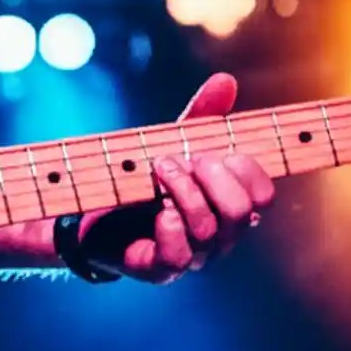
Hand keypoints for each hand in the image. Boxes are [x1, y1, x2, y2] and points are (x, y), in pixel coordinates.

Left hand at [83, 73, 275, 283]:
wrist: (87, 213)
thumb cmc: (139, 180)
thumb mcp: (171, 143)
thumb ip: (200, 117)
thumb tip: (225, 80)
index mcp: (228, 206)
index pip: (263, 195)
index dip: (248, 170)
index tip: (217, 151)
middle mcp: (218, 235)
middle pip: (244, 213)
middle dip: (215, 178)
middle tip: (185, 158)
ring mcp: (191, 255)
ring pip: (211, 230)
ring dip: (186, 192)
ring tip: (159, 169)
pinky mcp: (158, 269)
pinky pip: (179, 257)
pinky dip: (171, 229)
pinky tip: (159, 210)